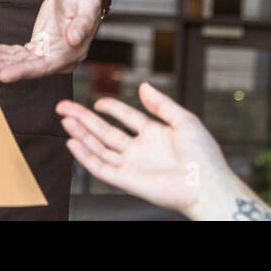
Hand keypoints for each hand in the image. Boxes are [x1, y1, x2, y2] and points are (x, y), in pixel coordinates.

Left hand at [0, 0, 102, 81]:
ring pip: (18, 62)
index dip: (23, 71)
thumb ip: (82, 24)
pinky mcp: (37, 47)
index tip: (3, 74)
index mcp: (71, 53)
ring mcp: (46, 54)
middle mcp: (58, 59)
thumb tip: (74, 39)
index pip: (44, 67)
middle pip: (27, 68)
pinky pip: (16, 53)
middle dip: (2, 69)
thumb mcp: (87, 6)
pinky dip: (0, 51)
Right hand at [57, 81, 266, 219]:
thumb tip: (143, 85)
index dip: (111, 107)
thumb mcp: (184, 120)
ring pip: (99, 148)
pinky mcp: (127, 180)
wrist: (207, 184)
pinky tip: (73, 143)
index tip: (97, 100)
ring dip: (81, 134)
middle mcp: (139, 149)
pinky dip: (85, 156)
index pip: (126, 117)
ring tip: (65, 120)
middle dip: (84, 119)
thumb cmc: (204, 155)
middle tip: (64, 107)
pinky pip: (101, 168)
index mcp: (154, 134)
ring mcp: (132, 165)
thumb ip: (161, 104)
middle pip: (105, 131)